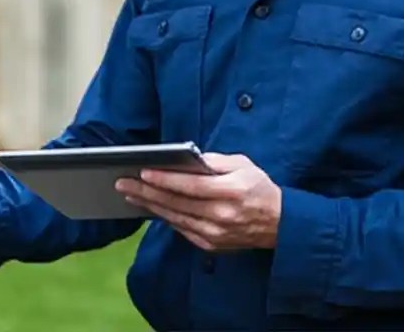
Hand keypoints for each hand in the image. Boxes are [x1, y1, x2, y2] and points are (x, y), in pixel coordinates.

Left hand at [114, 153, 281, 251]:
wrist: (280, 224)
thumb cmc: (259, 188)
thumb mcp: (243, 165)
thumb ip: (215, 161)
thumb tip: (187, 158)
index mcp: (231, 192)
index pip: (190, 186)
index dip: (164, 179)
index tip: (142, 171)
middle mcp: (222, 216)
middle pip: (176, 203)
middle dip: (146, 191)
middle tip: (123, 182)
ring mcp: (215, 234)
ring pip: (174, 218)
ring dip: (149, 205)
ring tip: (130, 193)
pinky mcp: (211, 245)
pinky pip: (181, 229)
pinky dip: (164, 217)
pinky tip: (150, 207)